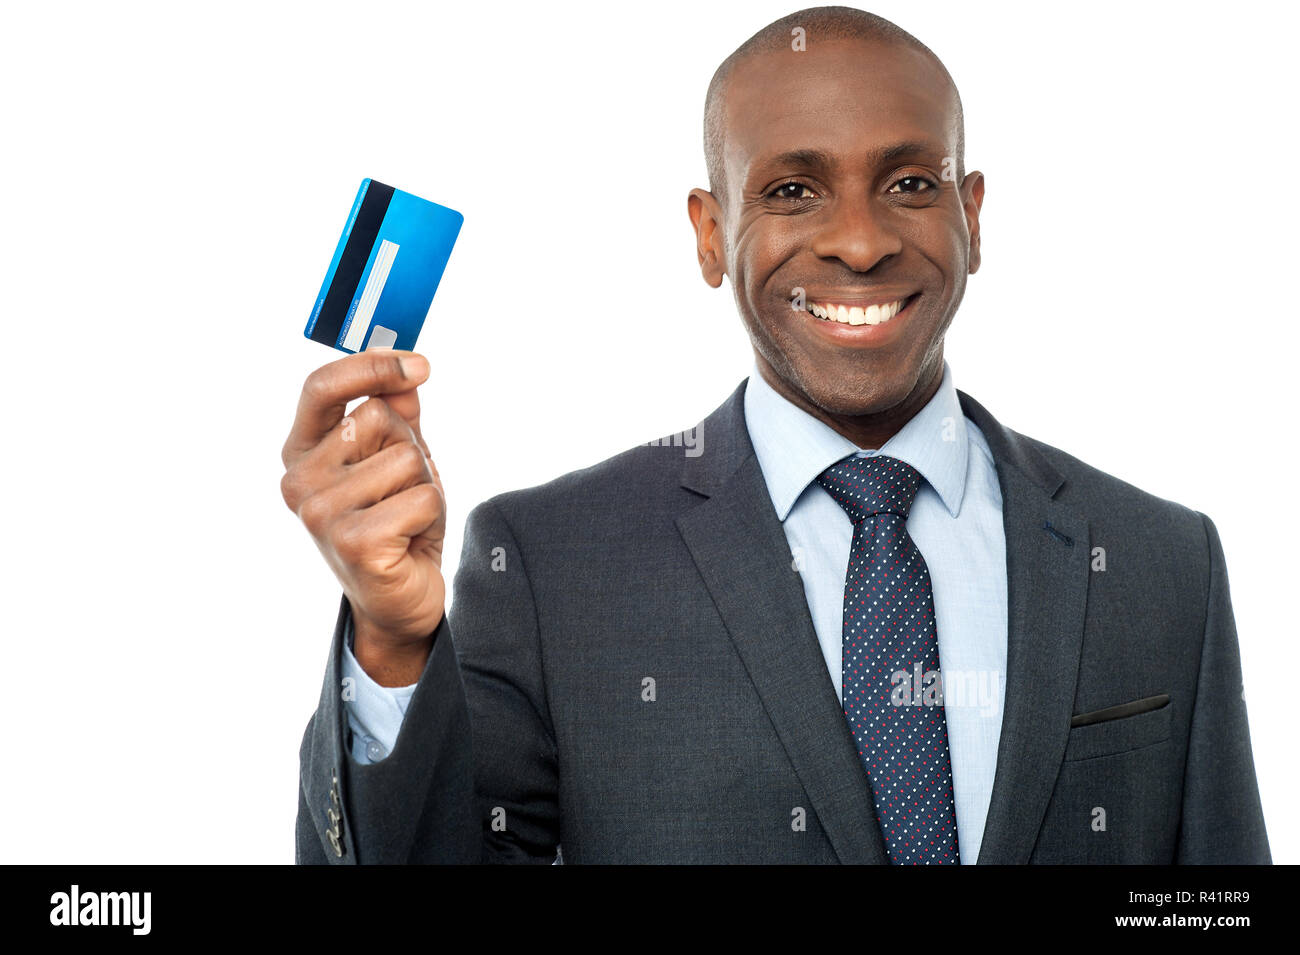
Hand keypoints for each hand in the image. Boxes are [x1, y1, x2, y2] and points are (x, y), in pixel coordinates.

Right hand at [281, 350, 444, 684]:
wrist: (401, 600)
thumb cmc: (397, 523)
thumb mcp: (399, 459)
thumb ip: (398, 414)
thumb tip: (407, 375)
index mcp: (301, 451)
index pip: (322, 387)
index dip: (371, 366)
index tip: (419, 365)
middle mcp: (298, 480)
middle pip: (379, 418)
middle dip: (411, 449)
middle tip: (404, 491)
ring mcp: (320, 513)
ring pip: (406, 458)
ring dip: (424, 485)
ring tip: (406, 518)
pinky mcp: (354, 542)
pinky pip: (422, 497)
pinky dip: (431, 515)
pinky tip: (410, 541)